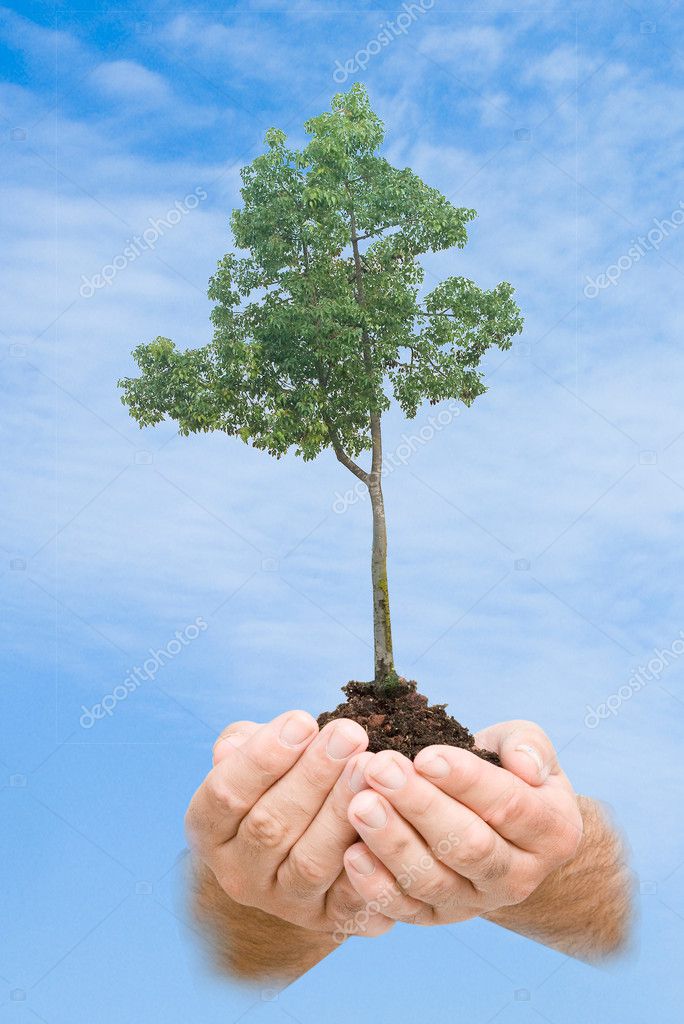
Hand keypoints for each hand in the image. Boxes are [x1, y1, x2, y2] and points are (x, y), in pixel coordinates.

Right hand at [185, 711, 394, 937]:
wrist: (296, 848)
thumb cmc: (274, 783)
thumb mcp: (250, 757)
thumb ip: (244, 745)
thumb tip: (247, 743)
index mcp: (210, 831)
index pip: (225, 794)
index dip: (263, 757)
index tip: (304, 720)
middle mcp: (239, 874)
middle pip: (270, 827)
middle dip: (313, 776)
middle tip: (349, 734)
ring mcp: (283, 903)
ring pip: (310, 863)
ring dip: (341, 813)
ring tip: (368, 767)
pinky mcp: (328, 920)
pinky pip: (351, 899)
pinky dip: (371, 863)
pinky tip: (389, 820)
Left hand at [342, 720, 582, 926]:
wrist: (494, 823)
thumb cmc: (503, 771)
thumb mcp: (524, 746)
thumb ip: (528, 745)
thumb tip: (524, 766)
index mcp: (552, 831)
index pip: (509, 806)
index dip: (467, 781)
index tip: (425, 756)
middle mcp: (519, 876)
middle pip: (470, 847)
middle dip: (420, 806)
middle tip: (379, 770)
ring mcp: (476, 903)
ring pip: (434, 881)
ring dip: (393, 843)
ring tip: (359, 804)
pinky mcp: (437, 917)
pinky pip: (406, 910)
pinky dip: (377, 888)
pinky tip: (351, 854)